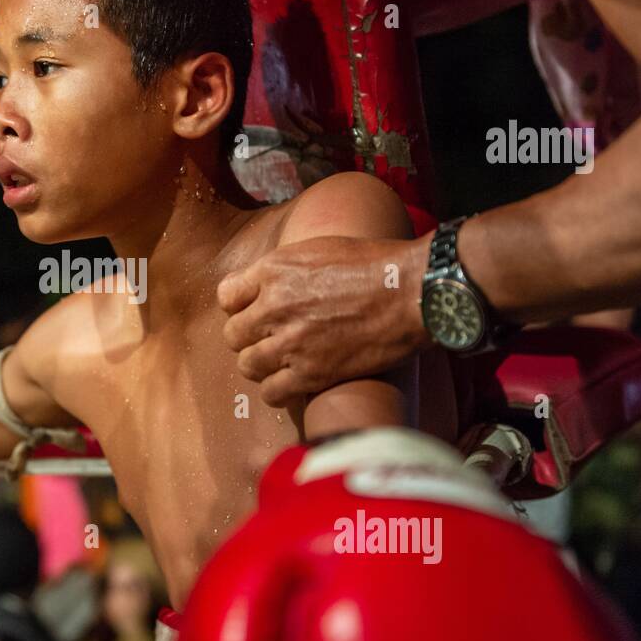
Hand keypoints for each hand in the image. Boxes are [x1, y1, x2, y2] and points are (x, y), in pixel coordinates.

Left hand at [218, 236, 430, 405]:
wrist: (414, 291)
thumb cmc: (375, 264)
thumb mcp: (318, 248)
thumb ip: (283, 268)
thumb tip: (262, 284)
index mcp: (273, 270)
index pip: (226, 296)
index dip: (240, 306)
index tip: (256, 311)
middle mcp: (274, 306)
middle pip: (233, 335)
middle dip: (250, 338)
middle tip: (273, 339)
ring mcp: (291, 342)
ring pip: (248, 366)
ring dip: (263, 366)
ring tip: (283, 362)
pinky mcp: (312, 373)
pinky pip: (271, 393)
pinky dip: (279, 391)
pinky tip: (295, 383)